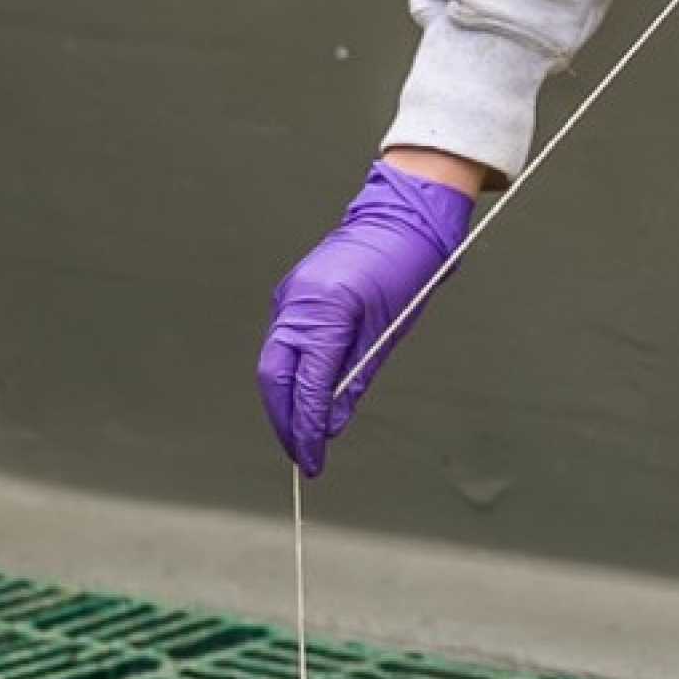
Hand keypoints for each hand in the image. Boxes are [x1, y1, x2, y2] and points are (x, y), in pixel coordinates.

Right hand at [256, 161, 476, 476]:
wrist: (400, 218)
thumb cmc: (404, 268)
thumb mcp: (387, 333)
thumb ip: (354, 381)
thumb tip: (332, 423)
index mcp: (325, 311)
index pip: (305, 386)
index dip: (306, 429)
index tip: (312, 460)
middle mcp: (297, 302)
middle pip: (274, 377)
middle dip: (284, 421)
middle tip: (301, 455)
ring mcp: (290, 296)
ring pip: (273, 361)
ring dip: (284, 401)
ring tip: (302, 434)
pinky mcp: (292, 295)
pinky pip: (282, 342)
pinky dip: (290, 374)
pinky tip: (303, 396)